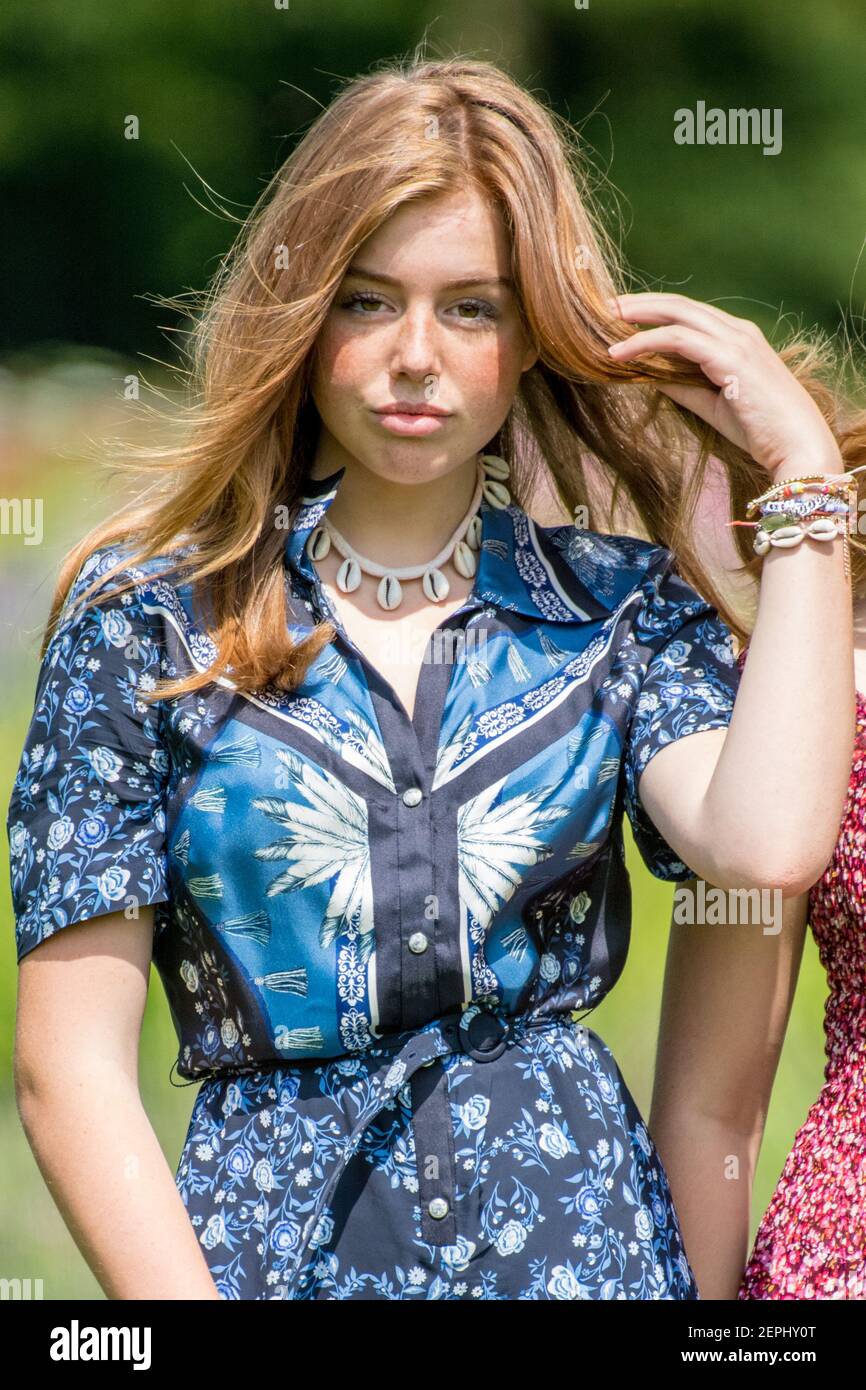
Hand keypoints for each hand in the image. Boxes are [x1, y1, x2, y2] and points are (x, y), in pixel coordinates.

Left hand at [607, 292, 842, 478]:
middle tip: (604, 307)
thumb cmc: (761, 430)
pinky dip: (644, 342)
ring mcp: (736, 341)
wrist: (797, 446)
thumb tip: (648, 375)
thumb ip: (682, 385)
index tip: (621, 317)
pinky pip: (677, 340)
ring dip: (637, 316)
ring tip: (604, 322)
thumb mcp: (712, 404)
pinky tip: (619, 353)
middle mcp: (738, 331)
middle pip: (679, 304)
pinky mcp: (729, 358)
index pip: (689, 313)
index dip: (653, 311)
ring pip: (676, 314)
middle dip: (639, 303)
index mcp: (738, 338)